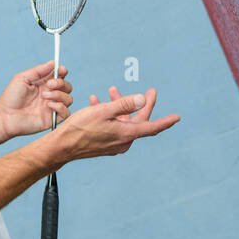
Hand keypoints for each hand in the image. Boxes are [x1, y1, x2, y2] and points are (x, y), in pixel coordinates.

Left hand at [0, 61, 73, 140]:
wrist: (5, 116)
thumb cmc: (11, 97)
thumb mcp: (22, 78)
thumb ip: (38, 70)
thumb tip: (53, 63)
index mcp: (44, 85)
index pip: (60, 77)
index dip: (63, 72)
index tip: (61, 70)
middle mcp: (50, 95)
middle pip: (67, 87)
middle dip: (61, 83)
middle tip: (49, 85)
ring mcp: (51, 107)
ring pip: (69, 99)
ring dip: (59, 95)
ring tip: (45, 96)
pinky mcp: (52, 119)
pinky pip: (66, 113)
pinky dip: (61, 107)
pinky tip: (49, 105)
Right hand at [49, 87, 178, 164]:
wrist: (61, 147)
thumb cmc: (80, 128)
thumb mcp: (103, 111)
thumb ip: (124, 104)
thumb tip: (142, 99)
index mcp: (126, 134)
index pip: (152, 127)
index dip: (165, 122)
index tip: (177, 117)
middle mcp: (123, 142)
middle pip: (138, 120)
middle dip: (140, 104)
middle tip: (149, 91)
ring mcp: (114, 145)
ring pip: (124, 121)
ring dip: (120, 106)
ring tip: (111, 91)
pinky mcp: (106, 145)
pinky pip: (114, 127)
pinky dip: (110, 114)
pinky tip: (97, 103)